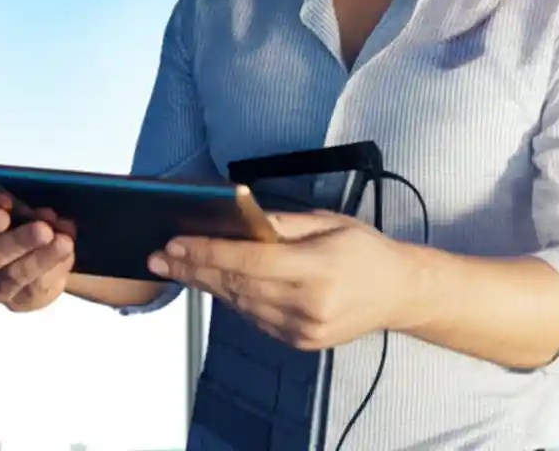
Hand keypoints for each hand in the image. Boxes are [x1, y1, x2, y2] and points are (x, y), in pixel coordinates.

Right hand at [0, 188, 74, 312]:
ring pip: (13, 276)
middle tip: (43, 229)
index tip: (5, 210)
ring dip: (40, 258)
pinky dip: (54, 268)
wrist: (36, 248)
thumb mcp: (10, 203)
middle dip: (18, 241)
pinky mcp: (17, 301)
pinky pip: (35, 288)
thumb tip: (37, 211)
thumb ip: (14, 203)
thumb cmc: (15, 219)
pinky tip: (67, 253)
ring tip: (63, 241)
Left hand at [148, 210, 420, 349]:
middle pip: (236, 285)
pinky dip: (231, 298)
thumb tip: (236, 218)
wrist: (399, 293)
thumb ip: (280, 224)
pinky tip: (212, 282)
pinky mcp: (299, 341)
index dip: (207, 252)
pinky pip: (253, 317)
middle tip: (159, 256)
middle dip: (193, 268)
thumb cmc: (364, 249)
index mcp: (317, 271)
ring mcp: (302, 329)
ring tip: (176, 266)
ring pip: (240, 304)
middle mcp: (308, 306)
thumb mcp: (327, 222)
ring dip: (206, 284)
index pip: (248, 262)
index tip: (175, 243)